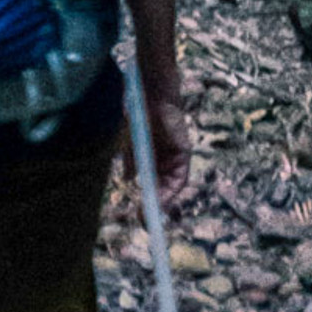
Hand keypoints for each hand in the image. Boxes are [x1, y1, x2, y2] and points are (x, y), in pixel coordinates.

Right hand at [139, 92, 192, 219]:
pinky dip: (172, 188)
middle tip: (144, 220)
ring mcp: (175, 156)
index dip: (147, 199)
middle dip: (155, 205)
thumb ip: (130, 159)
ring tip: (152, 213)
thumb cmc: (139, 111)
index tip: (139, 214)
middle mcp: (165, 159)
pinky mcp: (183, 152)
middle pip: (162, 187)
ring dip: (163, 200)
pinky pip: (180, 176)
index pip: (152, 183)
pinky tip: (161, 197)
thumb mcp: (130, 140)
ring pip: (171, 185)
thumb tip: (128, 179)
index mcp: (151, 156)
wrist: (152, 91)